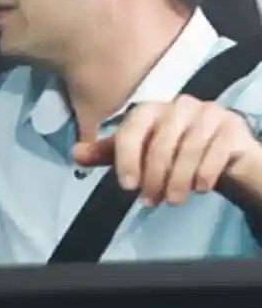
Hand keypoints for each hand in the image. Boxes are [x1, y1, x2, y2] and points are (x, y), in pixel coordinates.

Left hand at [73, 95, 261, 206]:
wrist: (224, 152)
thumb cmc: (175, 151)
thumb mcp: (140, 153)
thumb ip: (109, 154)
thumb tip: (75, 154)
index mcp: (151, 110)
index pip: (132, 130)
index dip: (126, 158)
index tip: (127, 187)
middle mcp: (178, 105)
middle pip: (160, 144)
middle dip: (153, 177)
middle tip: (149, 201)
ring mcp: (207, 113)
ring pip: (188, 150)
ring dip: (178, 181)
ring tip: (172, 201)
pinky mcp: (231, 126)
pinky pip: (215, 152)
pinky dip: (205, 174)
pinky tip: (200, 189)